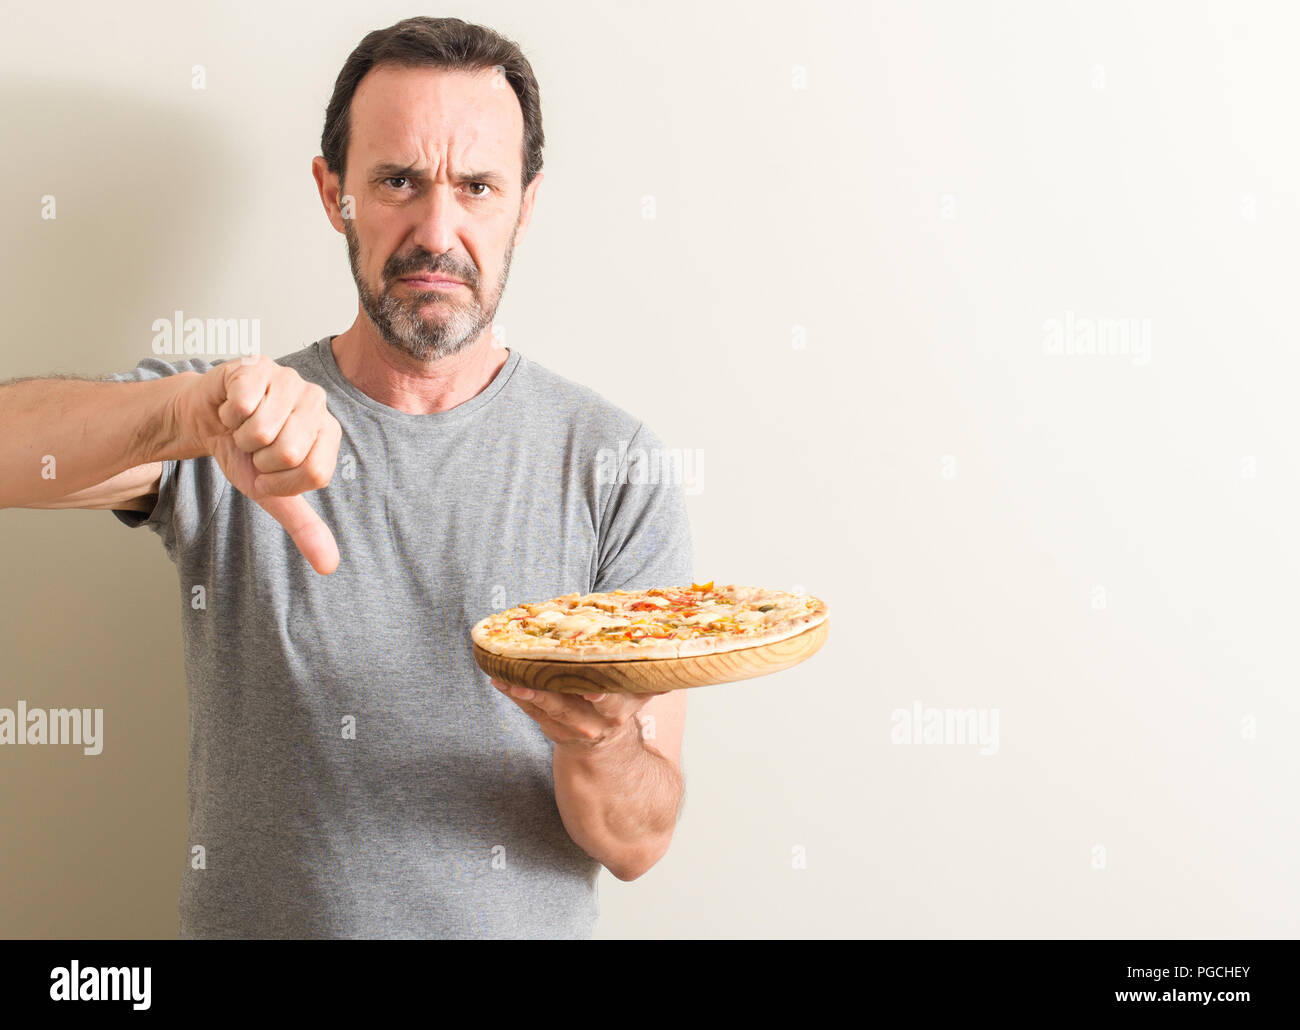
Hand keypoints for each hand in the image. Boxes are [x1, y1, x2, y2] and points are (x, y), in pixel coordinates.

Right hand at [175, 355, 341, 573]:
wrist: (206, 422)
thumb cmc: (245, 455)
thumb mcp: (272, 495)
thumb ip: (304, 527)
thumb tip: (329, 566)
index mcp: (328, 432)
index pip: (315, 473)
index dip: (280, 483)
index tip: (268, 474)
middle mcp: (316, 401)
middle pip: (289, 451)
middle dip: (258, 460)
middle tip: (253, 448)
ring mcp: (289, 379)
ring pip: (263, 429)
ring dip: (241, 436)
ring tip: (242, 427)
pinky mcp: (257, 365)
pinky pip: (244, 404)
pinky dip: (227, 415)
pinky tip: (231, 408)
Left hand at [490, 677, 664, 752]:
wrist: (609, 758)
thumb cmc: (621, 712)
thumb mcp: (638, 697)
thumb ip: (649, 679)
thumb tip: (674, 654)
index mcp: (617, 712)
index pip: (608, 701)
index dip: (599, 695)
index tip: (590, 690)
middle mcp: (591, 722)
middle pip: (565, 705)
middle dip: (545, 693)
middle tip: (524, 679)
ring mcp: (567, 726)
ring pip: (542, 707)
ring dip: (521, 689)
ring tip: (503, 672)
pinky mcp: (549, 726)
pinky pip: (530, 709)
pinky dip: (514, 692)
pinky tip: (498, 675)